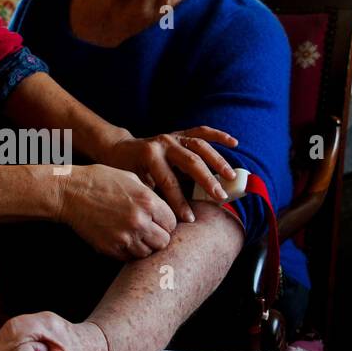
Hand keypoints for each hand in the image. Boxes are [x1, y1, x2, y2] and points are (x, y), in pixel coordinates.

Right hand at [55, 163, 176, 260]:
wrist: (69, 193)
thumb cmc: (99, 181)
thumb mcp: (130, 179)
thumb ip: (150, 196)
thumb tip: (163, 209)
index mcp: (148, 202)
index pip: (172, 223)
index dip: (165, 222)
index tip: (157, 221)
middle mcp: (140, 222)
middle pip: (164, 241)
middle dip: (158, 236)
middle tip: (148, 230)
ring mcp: (125, 237)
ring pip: (148, 252)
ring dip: (143, 245)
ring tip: (133, 235)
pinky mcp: (110, 248)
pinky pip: (129, 257)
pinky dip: (128, 251)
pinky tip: (121, 239)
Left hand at [103, 126, 238, 223]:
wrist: (118, 149)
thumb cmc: (125, 170)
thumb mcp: (133, 184)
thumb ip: (151, 194)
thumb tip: (165, 216)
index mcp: (150, 155)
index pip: (169, 182)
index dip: (180, 202)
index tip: (190, 219)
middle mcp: (163, 143)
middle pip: (191, 162)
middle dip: (207, 181)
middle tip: (220, 197)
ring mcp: (172, 136)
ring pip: (200, 146)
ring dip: (218, 161)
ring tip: (230, 176)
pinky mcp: (179, 133)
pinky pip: (201, 131)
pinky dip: (218, 135)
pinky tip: (233, 143)